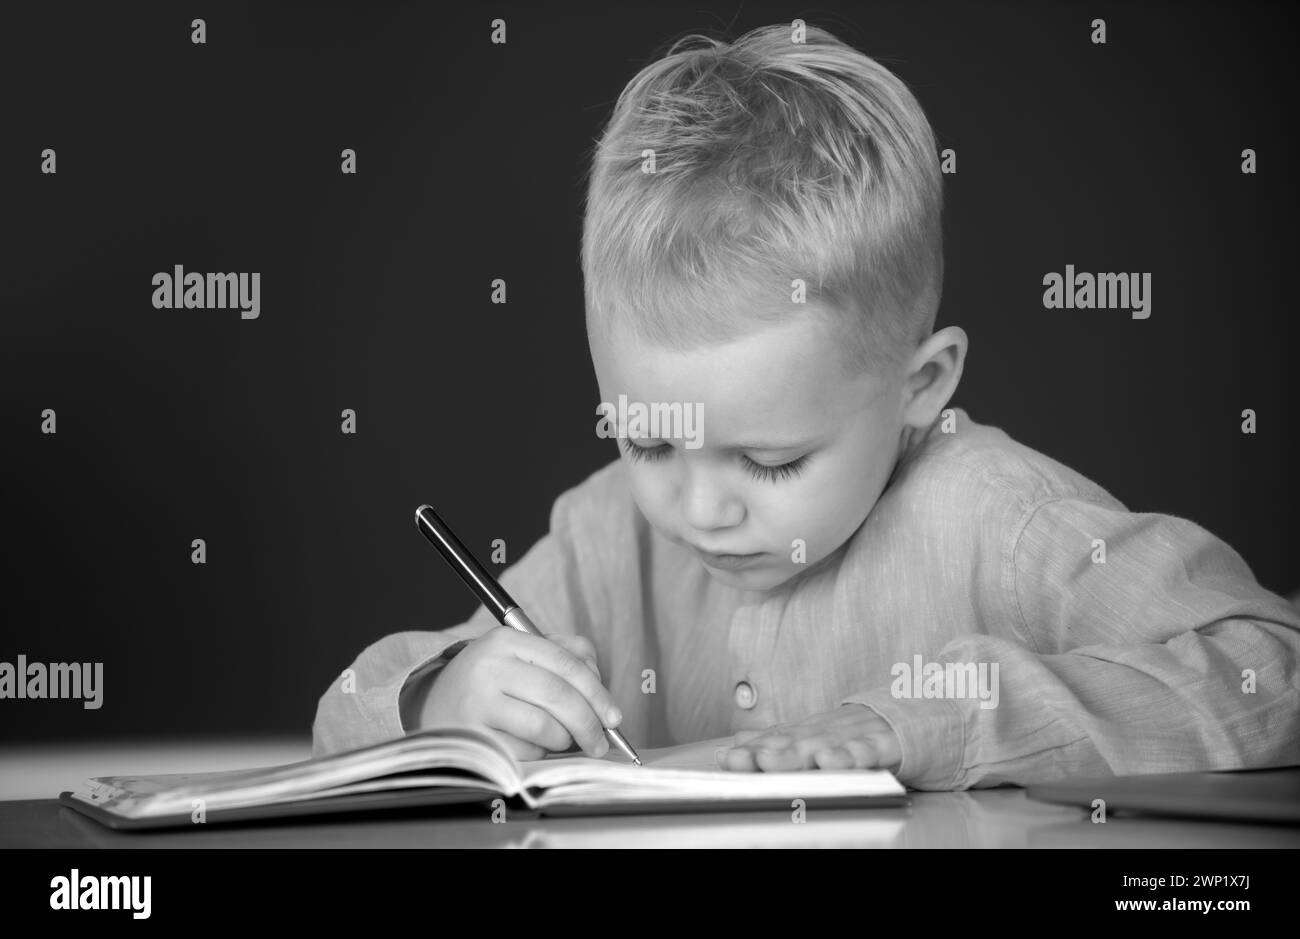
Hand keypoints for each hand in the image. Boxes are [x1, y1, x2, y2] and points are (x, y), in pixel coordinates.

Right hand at [419, 627, 619, 761]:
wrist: (433, 702)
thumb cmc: (491, 680)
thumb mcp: (522, 654)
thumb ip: (566, 656)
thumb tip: (601, 691)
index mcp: (507, 640)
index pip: (566, 664)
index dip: (597, 693)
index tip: (614, 717)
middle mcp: (489, 667)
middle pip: (558, 695)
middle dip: (589, 723)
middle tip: (601, 742)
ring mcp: (477, 702)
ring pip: (543, 727)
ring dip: (562, 740)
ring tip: (561, 740)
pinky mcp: (472, 735)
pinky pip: (523, 751)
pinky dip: (538, 754)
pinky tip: (532, 747)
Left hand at [717, 704, 901, 771]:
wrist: (915, 714)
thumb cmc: (857, 732)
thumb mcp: (816, 736)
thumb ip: (778, 741)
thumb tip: (735, 743)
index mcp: (809, 733)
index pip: (774, 741)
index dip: (749, 750)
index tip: (724, 759)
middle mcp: (827, 732)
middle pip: (792, 744)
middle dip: (764, 753)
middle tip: (739, 761)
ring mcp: (855, 736)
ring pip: (824, 746)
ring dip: (797, 754)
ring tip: (772, 762)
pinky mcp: (885, 743)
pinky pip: (868, 750)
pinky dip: (850, 755)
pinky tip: (832, 761)